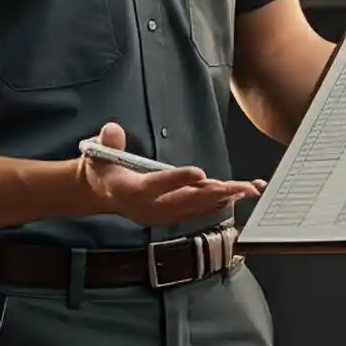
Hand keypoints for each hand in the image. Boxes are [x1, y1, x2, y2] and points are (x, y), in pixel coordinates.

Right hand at [81, 123, 265, 226]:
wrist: (100, 193)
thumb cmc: (101, 168)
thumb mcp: (98, 154)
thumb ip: (107, 142)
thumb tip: (112, 129)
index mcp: (130, 191)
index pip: (156, 186)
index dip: (177, 180)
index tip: (200, 173)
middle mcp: (149, 208)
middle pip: (184, 201)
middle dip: (214, 194)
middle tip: (239, 187)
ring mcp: (161, 215)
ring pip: (195, 207)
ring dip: (223, 199)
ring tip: (247, 190)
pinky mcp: (170, 216)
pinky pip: (197, 211)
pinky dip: (217, 203)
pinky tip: (236, 196)